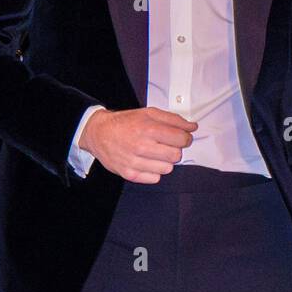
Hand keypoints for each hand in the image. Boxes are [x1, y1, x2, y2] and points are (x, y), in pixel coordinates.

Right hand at [79, 107, 196, 182]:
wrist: (99, 133)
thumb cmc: (125, 122)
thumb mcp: (149, 113)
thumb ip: (173, 119)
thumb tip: (192, 127)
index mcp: (149, 128)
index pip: (181, 139)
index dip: (185, 138)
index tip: (181, 137)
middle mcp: (141, 146)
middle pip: (176, 156)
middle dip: (175, 150)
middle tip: (166, 145)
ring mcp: (134, 162)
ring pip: (167, 169)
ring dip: (164, 161)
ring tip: (154, 153)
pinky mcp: (129, 174)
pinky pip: (154, 178)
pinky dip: (153, 172)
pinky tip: (147, 161)